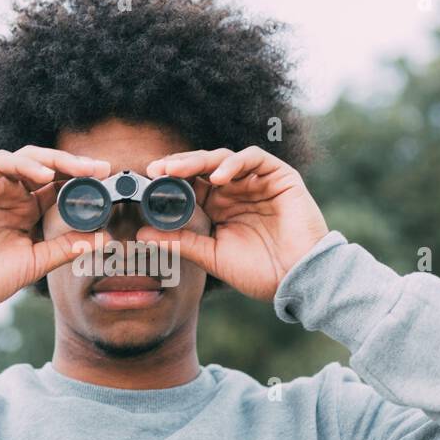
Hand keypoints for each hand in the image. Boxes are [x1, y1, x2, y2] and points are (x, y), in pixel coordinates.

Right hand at [0, 146, 110, 307]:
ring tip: (81, 169)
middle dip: (76, 166)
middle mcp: (10, 194)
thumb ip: (64, 248)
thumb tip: (102, 239)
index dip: (82, 183)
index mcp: (25, 212)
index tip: (108, 185)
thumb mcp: (35, 262)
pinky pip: (2, 162)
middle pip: (48, 169)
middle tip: (102, 168)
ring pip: (28, 159)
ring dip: (56, 160)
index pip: (58, 188)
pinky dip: (25, 164)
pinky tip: (45, 175)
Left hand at [137, 146, 328, 301]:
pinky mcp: (279, 177)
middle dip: (178, 166)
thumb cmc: (259, 272)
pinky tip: (218, 178)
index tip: (147, 182)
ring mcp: (257, 182)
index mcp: (219, 207)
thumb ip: (182, 242)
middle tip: (156, 170)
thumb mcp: (213, 256)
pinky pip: (254, 158)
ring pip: (224, 158)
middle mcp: (236, 190)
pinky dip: (234, 163)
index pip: (190, 184)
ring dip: (199, 161)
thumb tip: (141, 235)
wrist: (298, 280)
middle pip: (203, 167)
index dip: (169, 180)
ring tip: (177, 170)